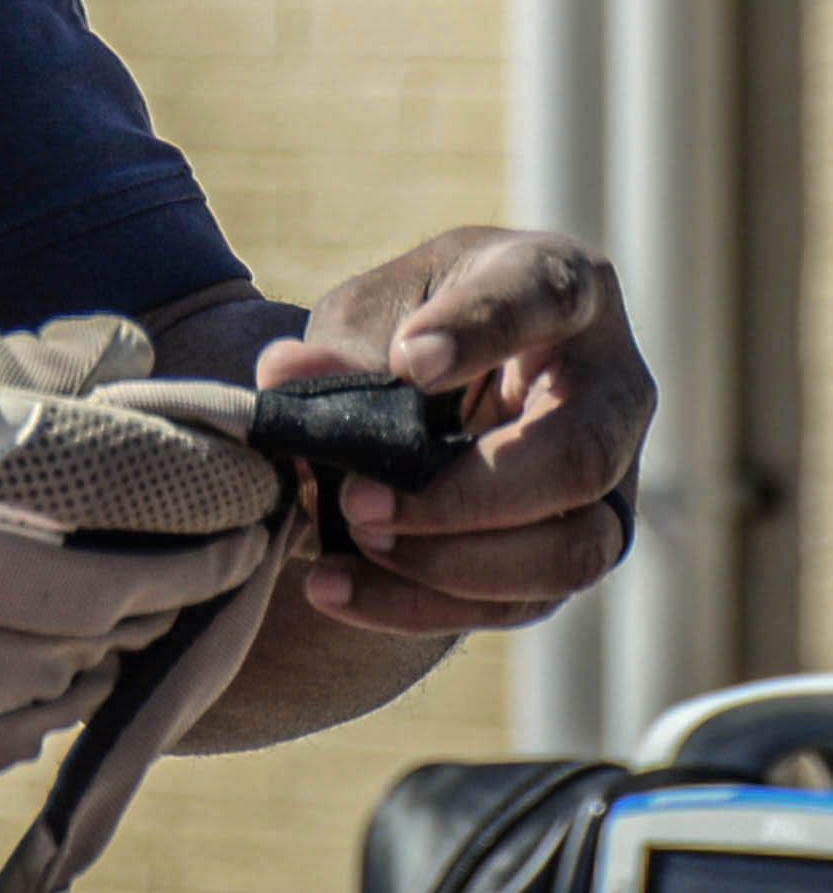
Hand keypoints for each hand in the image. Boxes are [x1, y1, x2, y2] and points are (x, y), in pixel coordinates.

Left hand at [260, 227, 648, 637]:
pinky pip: (521, 601)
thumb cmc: (417, 324)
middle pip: (577, 457)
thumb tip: (284, 378)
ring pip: (569, 549)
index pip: (540, 299)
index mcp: (561, 288)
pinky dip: (422, 604)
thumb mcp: (373, 309)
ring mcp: (608, 480)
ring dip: (450, 562)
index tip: (408, 359)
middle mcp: (608, 388)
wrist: (441, 376)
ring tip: (353, 537)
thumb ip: (340, 345)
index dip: (480, 331)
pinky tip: (338, 587)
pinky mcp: (574, 549)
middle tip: (358, 501)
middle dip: (465, 495)